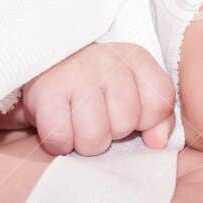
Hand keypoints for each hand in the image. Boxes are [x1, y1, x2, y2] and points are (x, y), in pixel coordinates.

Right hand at [21, 43, 174, 156]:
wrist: (43, 63)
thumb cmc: (94, 85)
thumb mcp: (133, 91)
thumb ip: (157, 117)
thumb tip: (157, 143)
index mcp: (135, 59)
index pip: (158, 104)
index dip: (144, 122)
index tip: (126, 114)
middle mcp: (108, 61)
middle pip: (125, 124)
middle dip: (110, 132)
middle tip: (96, 118)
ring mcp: (76, 74)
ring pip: (94, 138)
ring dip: (84, 142)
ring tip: (77, 125)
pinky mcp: (46, 90)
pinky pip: (61, 139)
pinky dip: (59, 143)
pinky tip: (58, 126)